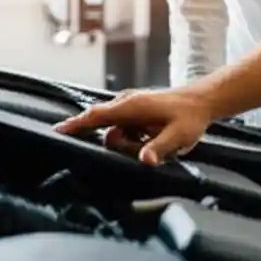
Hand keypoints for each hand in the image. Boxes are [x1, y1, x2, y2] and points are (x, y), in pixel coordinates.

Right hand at [53, 86, 214, 165]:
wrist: (203, 101)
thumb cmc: (190, 116)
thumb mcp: (179, 135)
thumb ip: (160, 147)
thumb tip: (144, 159)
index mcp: (131, 106)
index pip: (95, 116)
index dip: (76, 125)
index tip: (57, 131)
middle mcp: (126, 103)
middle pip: (104, 128)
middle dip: (119, 145)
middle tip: (147, 148)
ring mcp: (130, 106)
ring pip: (116, 133)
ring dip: (130, 144)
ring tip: (157, 141)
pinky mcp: (135, 112)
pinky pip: (125, 130)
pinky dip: (134, 139)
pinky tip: (155, 137)